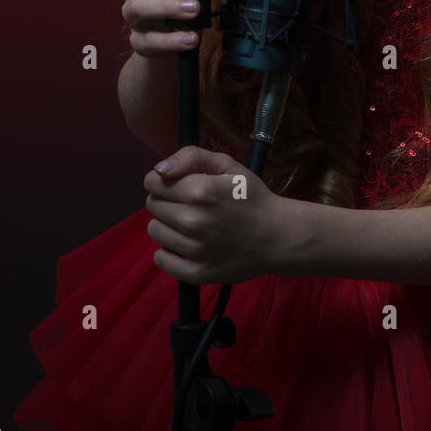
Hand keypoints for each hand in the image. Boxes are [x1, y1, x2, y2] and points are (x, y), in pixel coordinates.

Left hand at [143, 145, 289, 284]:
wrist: (277, 236)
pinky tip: (188, 243)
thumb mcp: (228, 165)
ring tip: (191, 223)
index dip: (161, 180)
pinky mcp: (196, 272)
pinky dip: (169, 250)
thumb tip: (159, 170)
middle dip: (166, 200)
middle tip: (189, 203)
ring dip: (167, 224)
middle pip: (152, 205)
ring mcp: (194, 249)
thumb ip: (191, 157)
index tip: (176, 184)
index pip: (153, 183)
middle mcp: (193, 220)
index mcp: (200, 190)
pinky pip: (161, 258)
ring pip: (154, 230)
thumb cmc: (251, 198)